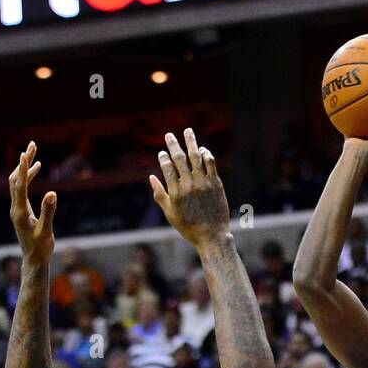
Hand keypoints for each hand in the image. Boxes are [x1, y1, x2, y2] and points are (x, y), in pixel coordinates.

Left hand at [9, 142, 55, 264]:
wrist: (34, 259)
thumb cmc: (41, 248)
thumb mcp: (46, 231)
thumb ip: (48, 212)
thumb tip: (52, 193)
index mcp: (20, 212)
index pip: (19, 186)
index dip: (23, 169)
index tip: (25, 154)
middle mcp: (15, 207)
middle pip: (16, 178)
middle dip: (24, 161)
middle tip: (32, 145)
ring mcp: (17, 207)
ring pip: (17, 181)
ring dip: (26, 166)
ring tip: (34, 151)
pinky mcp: (21, 208)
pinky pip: (22, 187)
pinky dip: (28, 176)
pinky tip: (38, 168)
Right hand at [149, 129, 229, 247]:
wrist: (212, 236)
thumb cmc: (189, 228)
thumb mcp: (170, 214)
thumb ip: (160, 195)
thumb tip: (151, 177)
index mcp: (175, 192)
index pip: (167, 167)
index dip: (164, 158)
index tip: (162, 153)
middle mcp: (188, 185)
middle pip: (179, 158)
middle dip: (173, 144)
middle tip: (169, 135)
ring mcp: (203, 183)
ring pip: (196, 157)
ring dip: (191, 142)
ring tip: (188, 131)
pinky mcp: (216, 184)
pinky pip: (210, 163)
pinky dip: (206, 154)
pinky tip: (201, 149)